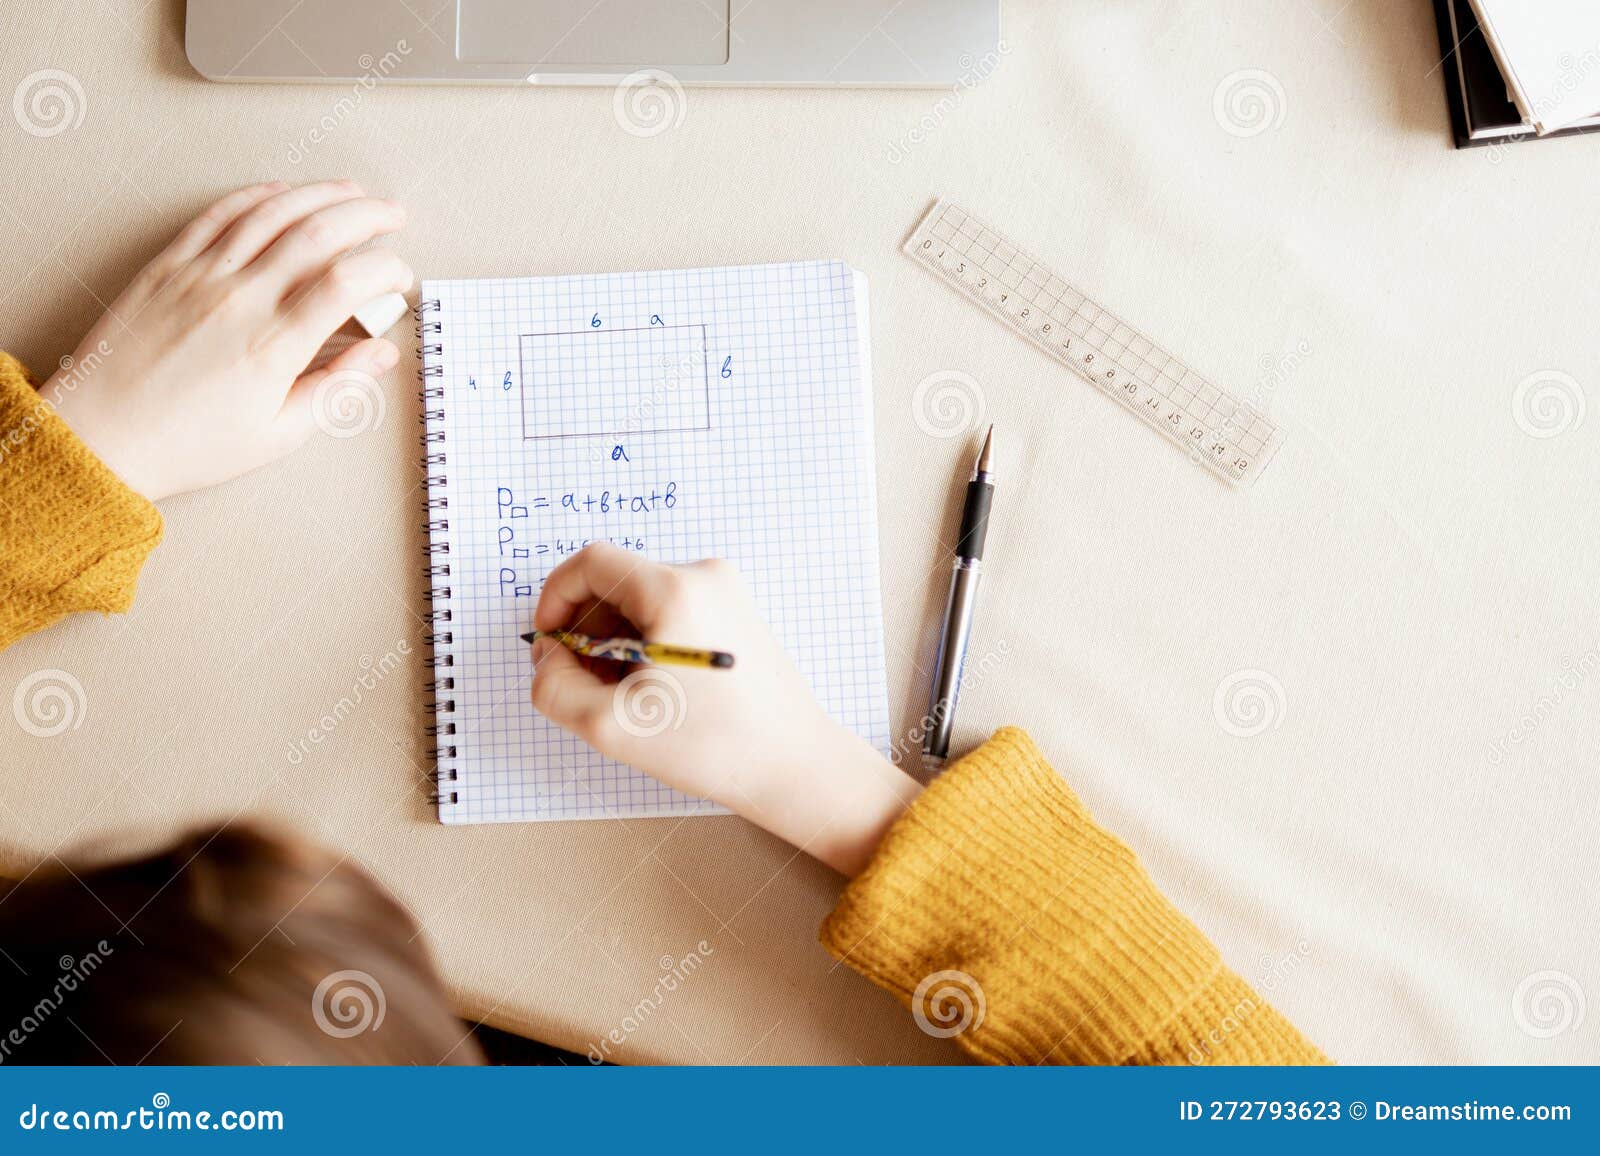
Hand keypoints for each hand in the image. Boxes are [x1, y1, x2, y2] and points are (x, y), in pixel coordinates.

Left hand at [47, 180, 411, 500]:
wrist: (100, 436)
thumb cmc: (186, 443)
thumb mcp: (277, 435)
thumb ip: (336, 389)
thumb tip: (381, 355)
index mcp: (273, 347)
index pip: (347, 283)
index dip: (386, 269)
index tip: (399, 279)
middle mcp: (240, 301)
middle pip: (318, 233)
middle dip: (367, 216)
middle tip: (393, 216)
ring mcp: (201, 277)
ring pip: (272, 213)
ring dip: (320, 194)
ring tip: (352, 193)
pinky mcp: (168, 267)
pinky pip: (218, 215)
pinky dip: (258, 196)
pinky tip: (284, 192)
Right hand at [530, 543, 920, 874]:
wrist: (793, 766)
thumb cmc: (711, 746)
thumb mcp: (609, 725)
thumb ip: (553, 686)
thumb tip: (548, 656)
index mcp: (674, 589)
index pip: (590, 563)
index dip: (555, 599)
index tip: (549, 644)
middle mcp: (704, 576)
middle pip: (616, 583)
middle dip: (586, 630)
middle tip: (582, 685)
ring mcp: (726, 593)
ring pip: (642, 602)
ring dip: (615, 642)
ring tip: (621, 697)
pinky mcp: (736, 614)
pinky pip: (671, 614)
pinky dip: (647, 645)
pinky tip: (651, 693)